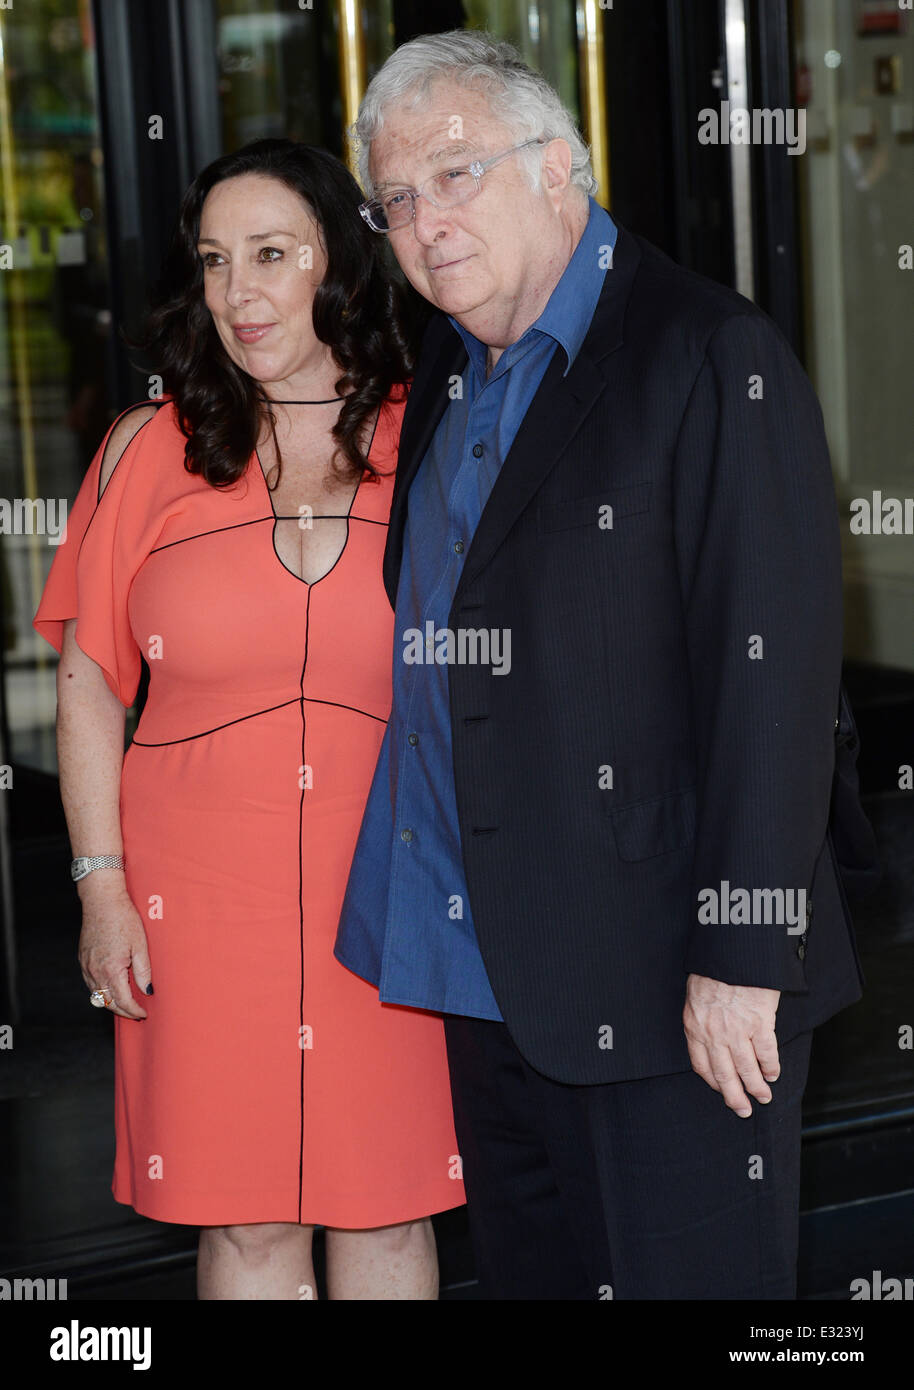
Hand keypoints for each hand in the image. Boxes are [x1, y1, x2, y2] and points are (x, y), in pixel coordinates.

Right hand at [78, 877, 151, 1020]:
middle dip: (123, 1011)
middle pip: (108, 1003)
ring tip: (127, 1004)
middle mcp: (95, 972)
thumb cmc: (124, 919)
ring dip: (111, 1003)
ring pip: (97, 996)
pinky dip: (101, 991)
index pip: (123, 1001)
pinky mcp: (82, 960)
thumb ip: (144, 971)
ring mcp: (86, 966)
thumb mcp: (140, 945)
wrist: (102, 901)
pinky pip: (90, 984)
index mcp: (110, 970)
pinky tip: (112, 989)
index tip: (144, 1014)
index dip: (134, 1011)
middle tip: (137, 1013)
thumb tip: (148, 991)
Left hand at [683, 974, 779, 1116]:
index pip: (700, 1066)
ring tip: (763, 1097)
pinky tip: (773, 1074)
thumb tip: (709, 1035)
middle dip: (734, 1097)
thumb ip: (701, 1018)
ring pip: (747, 1070)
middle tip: (743, 1110)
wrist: (731, 952)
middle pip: (724, 1075)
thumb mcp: (695, 994)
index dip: (712, 1082)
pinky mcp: (760, 1023)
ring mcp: (737, 1031)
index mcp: (695, 1027)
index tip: (721, 1090)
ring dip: (756, 1087)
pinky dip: (771, 1067)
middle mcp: (714, 1034)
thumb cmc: (712, 969)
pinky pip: (766, 1054)